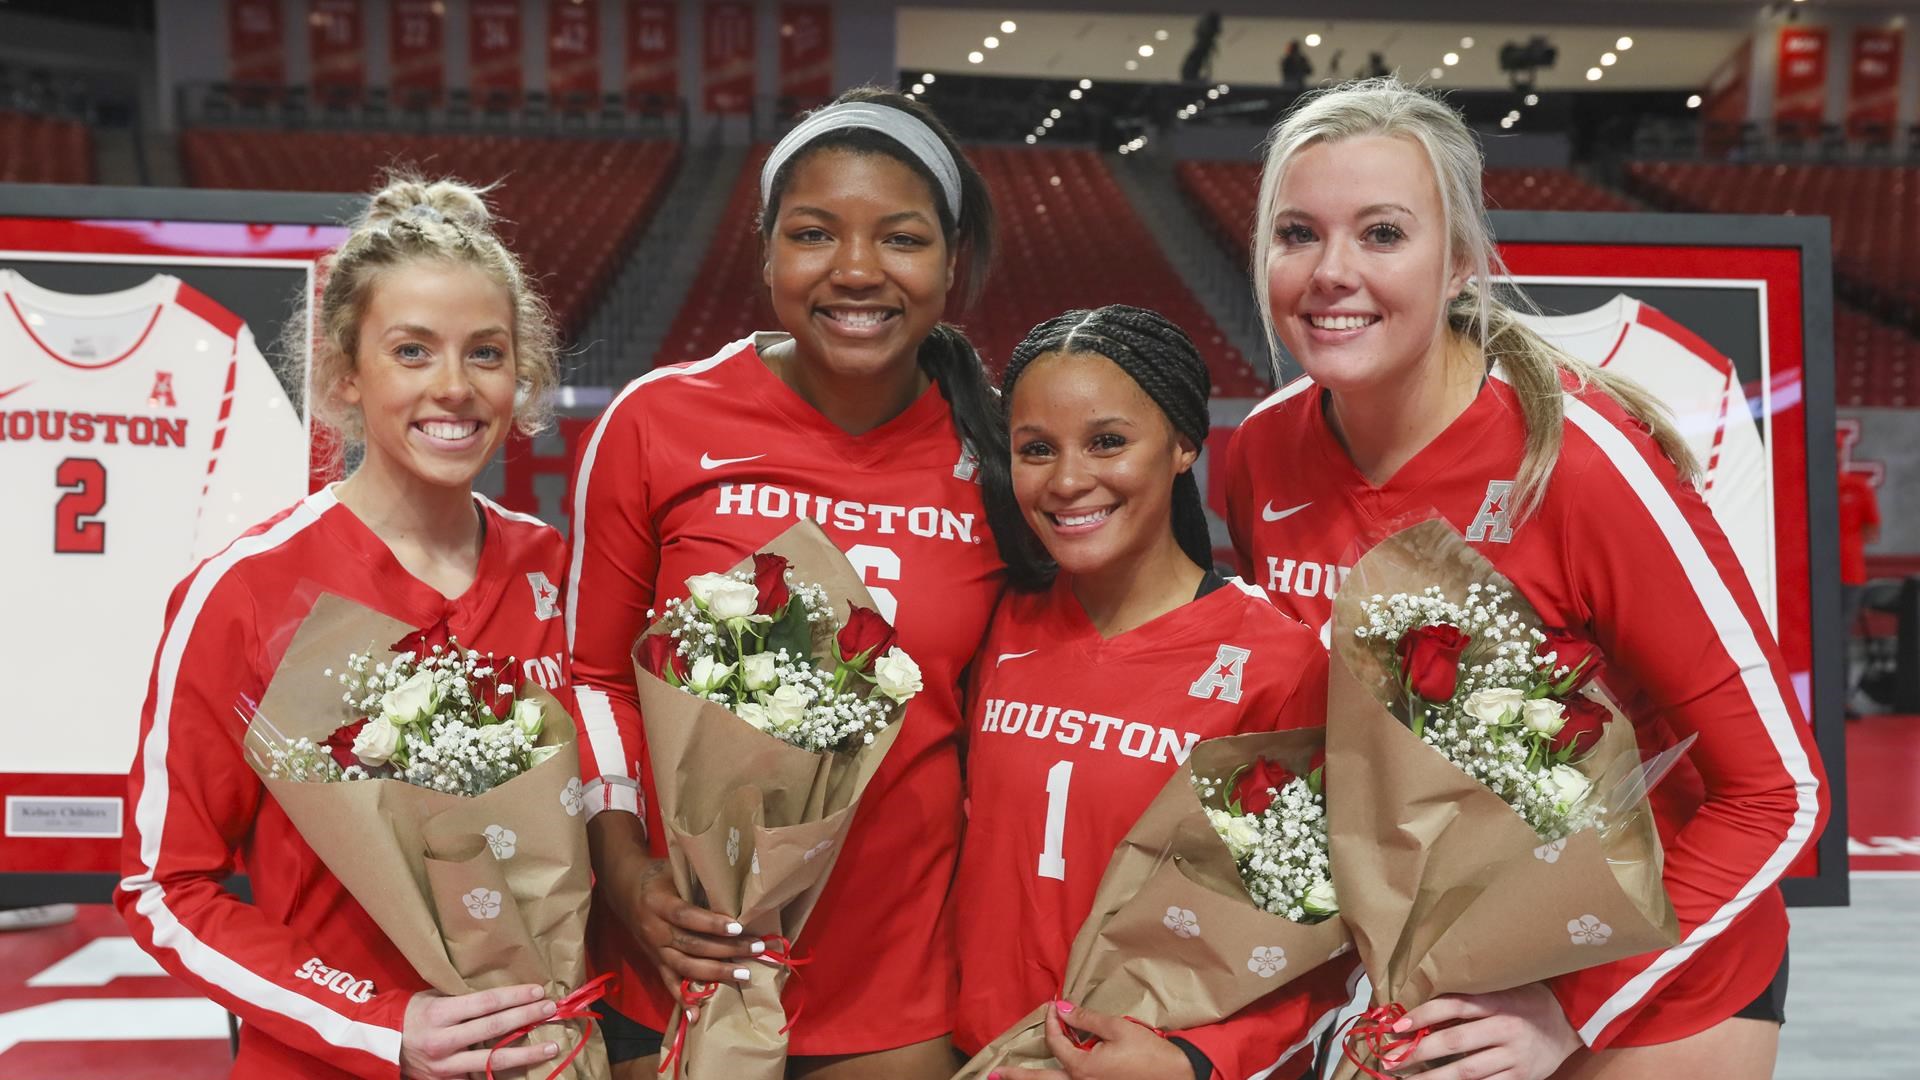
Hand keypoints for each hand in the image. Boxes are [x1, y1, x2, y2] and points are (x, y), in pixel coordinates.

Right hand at [400, 983, 557, 1077]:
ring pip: (493, 1060)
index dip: (515, 997)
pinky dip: (502, 1073)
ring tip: (551, 1046)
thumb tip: (502, 995)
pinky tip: (525, 1068)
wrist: (382, 1047)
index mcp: (440, 1014)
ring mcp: (445, 1067)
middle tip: (551, 1009)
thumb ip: (463, 1000)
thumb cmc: (411, 1015)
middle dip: (526, 1017)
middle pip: (494, 1028)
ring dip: (526, 1053)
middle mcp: (443, 1041)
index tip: (538, 991)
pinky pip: (479, 1078)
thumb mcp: (433, 998)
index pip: (486, 1003)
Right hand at [587, 813, 755, 1022]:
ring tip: (744, 973)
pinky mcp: (655, 962)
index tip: (738, 927)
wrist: (625, 889)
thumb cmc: (659, 876)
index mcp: (658, 903)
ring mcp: (654, 949)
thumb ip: (697, 882)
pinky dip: (683, 1001)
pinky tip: (696, 1016)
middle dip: (726, 949)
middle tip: (755, 949)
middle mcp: (655, 929)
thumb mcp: (674, 871)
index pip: (686, 915)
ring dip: (716, 972)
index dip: (711, 923)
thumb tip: (734, 892)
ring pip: (685, 966)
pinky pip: (669, 983)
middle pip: (691, 944)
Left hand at [997, 1000, 1194, 1079]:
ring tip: (1011, 1079)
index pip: (1056, 1041)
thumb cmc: (1149, 1052)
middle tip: (994, 1074)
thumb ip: (1085, 1019)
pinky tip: (1049, 1076)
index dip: (1052, 1021)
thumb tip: (1061, 1008)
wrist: (1177, 1076)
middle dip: (1017, 1077)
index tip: (1052, 1006)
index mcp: (1082, 1067)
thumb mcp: (1117, 1028)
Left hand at [1389, 983, 1580, 1079]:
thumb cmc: (1527, 1001)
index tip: (1397, 1026)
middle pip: (1456, 1042)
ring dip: (1433, 1078)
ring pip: (1467, 1071)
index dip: (1423, 1015)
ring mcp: (1514, 1057)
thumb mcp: (1501, 990)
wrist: (1569, 1022)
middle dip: (1419, 1052)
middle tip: (1391, 1060)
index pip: (1454, 1005)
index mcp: (1498, 1002)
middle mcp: (1506, 1029)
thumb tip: (1422, 1010)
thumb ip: (1469, 999)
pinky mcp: (1521, 1077)